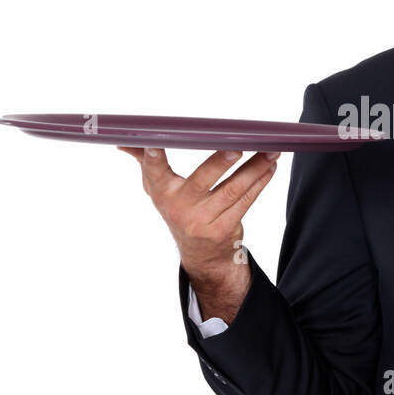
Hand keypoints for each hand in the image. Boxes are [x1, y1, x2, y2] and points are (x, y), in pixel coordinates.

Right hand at [117, 147, 279, 314]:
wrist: (201, 254)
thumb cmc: (179, 209)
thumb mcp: (157, 189)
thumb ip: (145, 161)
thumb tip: (123, 141)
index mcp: (161, 192)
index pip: (154, 172)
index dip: (153, 159)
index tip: (154, 144)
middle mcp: (180, 207)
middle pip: (202, 180)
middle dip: (220, 162)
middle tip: (237, 147)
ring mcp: (203, 220)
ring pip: (232, 190)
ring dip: (254, 169)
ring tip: (270, 152)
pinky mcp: (224, 229)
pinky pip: (245, 202)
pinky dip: (260, 183)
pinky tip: (270, 168)